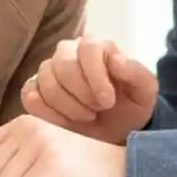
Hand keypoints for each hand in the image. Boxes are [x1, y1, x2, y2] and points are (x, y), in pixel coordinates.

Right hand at [23, 37, 157, 144]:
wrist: (115, 132)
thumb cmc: (130, 107)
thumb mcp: (145, 92)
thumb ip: (137, 73)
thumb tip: (117, 60)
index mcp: (97, 45)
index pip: (88, 48)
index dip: (96, 76)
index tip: (108, 101)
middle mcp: (68, 51)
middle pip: (64, 64)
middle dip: (82, 94)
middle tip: (97, 110)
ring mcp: (48, 70)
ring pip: (46, 82)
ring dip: (68, 107)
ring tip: (87, 116)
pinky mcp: (33, 90)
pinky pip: (31, 98)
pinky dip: (49, 115)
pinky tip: (67, 124)